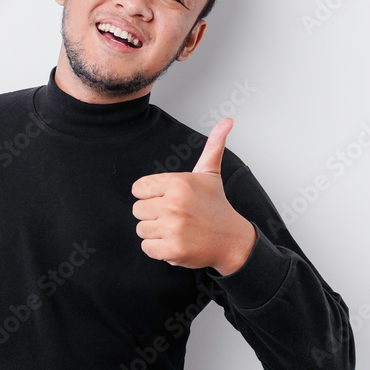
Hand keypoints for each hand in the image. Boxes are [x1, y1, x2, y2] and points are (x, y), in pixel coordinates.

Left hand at [131, 118, 255, 273]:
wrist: (232, 240)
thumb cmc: (216, 206)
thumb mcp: (210, 173)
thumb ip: (213, 145)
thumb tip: (227, 120)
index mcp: (178, 182)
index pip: (138, 188)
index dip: (150, 195)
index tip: (167, 200)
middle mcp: (174, 203)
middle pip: (137, 209)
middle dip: (153, 214)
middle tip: (175, 216)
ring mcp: (173, 228)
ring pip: (141, 229)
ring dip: (155, 232)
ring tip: (176, 229)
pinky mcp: (172, 250)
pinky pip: (147, 248)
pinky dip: (158, 249)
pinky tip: (175, 242)